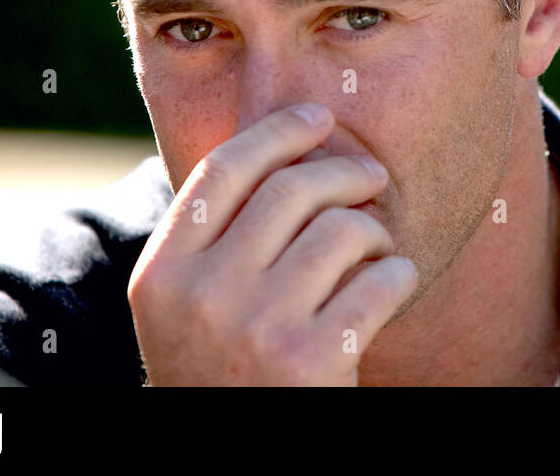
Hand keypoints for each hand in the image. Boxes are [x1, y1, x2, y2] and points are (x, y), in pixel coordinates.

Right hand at [128, 103, 417, 384]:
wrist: (233, 453)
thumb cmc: (222, 369)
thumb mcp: (186, 306)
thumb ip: (212, 238)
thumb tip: (280, 147)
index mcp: (160, 274)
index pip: (223, 170)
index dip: (277, 132)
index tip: (318, 117)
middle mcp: (199, 296)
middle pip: (290, 190)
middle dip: (344, 173)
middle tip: (372, 178)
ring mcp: (254, 329)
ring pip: (341, 230)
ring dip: (374, 230)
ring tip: (376, 248)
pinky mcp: (311, 360)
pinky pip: (379, 282)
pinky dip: (399, 274)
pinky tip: (392, 283)